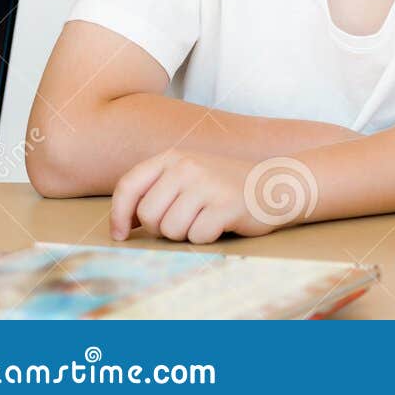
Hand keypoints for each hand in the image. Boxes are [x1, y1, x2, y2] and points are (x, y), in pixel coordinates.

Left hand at [109, 149, 310, 243]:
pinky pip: (197, 236)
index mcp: (174, 157)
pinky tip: (222, 223)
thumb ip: (157, 191)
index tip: (122, 234)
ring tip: (205, 219)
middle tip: (185, 221)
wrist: (276, 184)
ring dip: (186, 234)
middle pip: (148, 215)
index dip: (118, 214)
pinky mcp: (226, 205)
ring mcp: (209, 184)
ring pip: (171, 229)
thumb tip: (123, 225)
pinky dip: (207, 237)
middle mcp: (189, 166)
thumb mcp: (189, 176)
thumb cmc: (225, 187)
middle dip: (161, 228)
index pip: (129, 185)